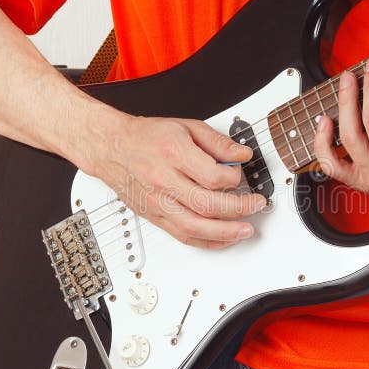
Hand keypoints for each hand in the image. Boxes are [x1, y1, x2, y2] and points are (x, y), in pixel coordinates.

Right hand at [79, 110, 266, 247]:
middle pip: (207, 204)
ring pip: (195, 227)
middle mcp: (164, 181)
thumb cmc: (147, 137)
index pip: (212, 176)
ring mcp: (157, 202)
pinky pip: (183, 236)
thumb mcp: (186, 127)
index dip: (235, 179)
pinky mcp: (154, 216)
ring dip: (226, 233)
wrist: (111, 148)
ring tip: (246, 230)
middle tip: (256, 205)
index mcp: (173, 154)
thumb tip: (242, 156)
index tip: (242, 176)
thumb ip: (217, 142)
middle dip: (239, 208)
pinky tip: (223, 239)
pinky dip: (207, 241)